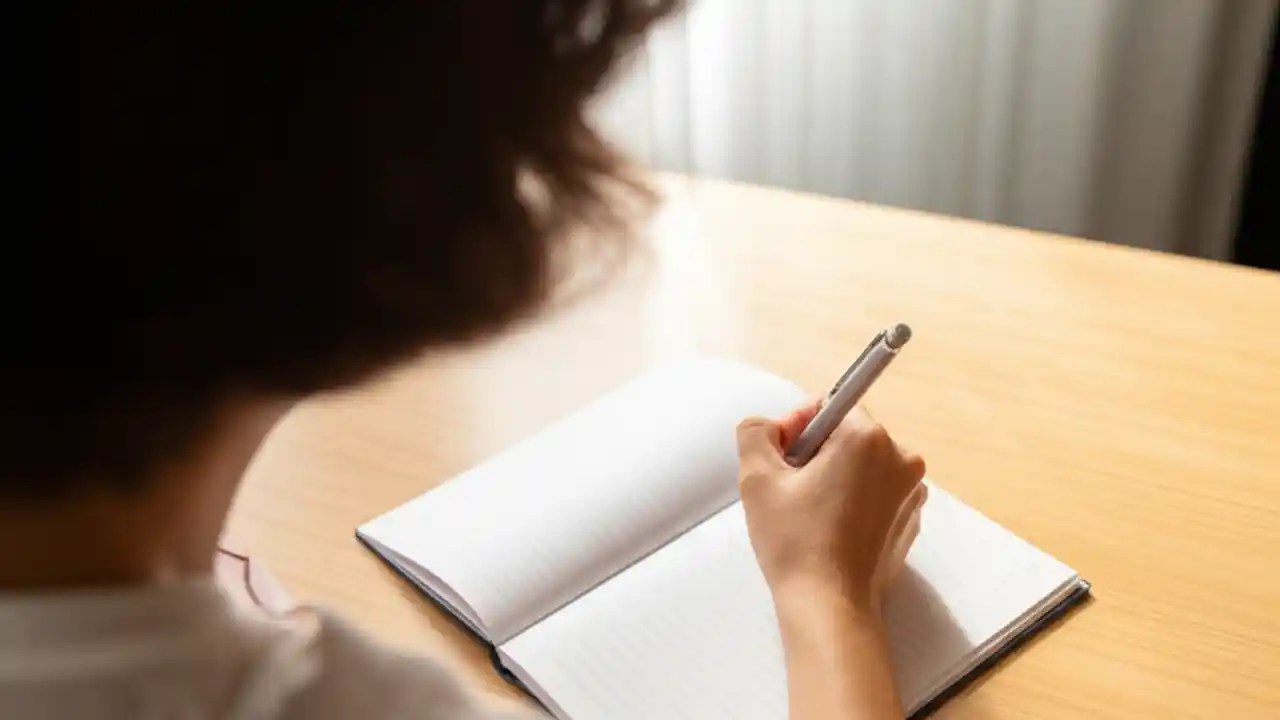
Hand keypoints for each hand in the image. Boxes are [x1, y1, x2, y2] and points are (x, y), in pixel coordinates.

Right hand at [736, 402, 926, 616]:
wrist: (830, 608)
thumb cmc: (795, 541)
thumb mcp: (757, 478)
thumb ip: (756, 431)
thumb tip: (770, 426)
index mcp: (868, 438)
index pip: (829, 405)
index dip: (798, 427)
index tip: (782, 459)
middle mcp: (901, 458)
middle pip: (848, 434)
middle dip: (816, 452)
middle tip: (789, 488)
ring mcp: (912, 492)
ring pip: (863, 464)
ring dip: (835, 475)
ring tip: (809, 511)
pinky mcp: (912, 520)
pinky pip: (878, 492)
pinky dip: (854, 499)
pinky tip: (832, 529)